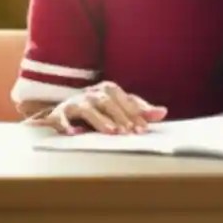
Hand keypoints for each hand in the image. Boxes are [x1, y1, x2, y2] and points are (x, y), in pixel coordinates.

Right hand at [29, 81, 167, 134]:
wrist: (66, 109)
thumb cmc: (99, 108)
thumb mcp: (120, 107)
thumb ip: (140, 110)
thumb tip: (163, 111)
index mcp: (107, 89)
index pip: (123, 99)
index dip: (134, 113)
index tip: (143, 128)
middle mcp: (91, 93)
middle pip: (107, 102)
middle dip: (119, 116)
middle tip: (129, 132)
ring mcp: (74, 102)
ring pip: (87, 108)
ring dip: (99, 120)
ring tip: (111, 132)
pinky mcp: (59, 113)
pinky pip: (59, 118)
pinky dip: (65, 125)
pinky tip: (74, 134)